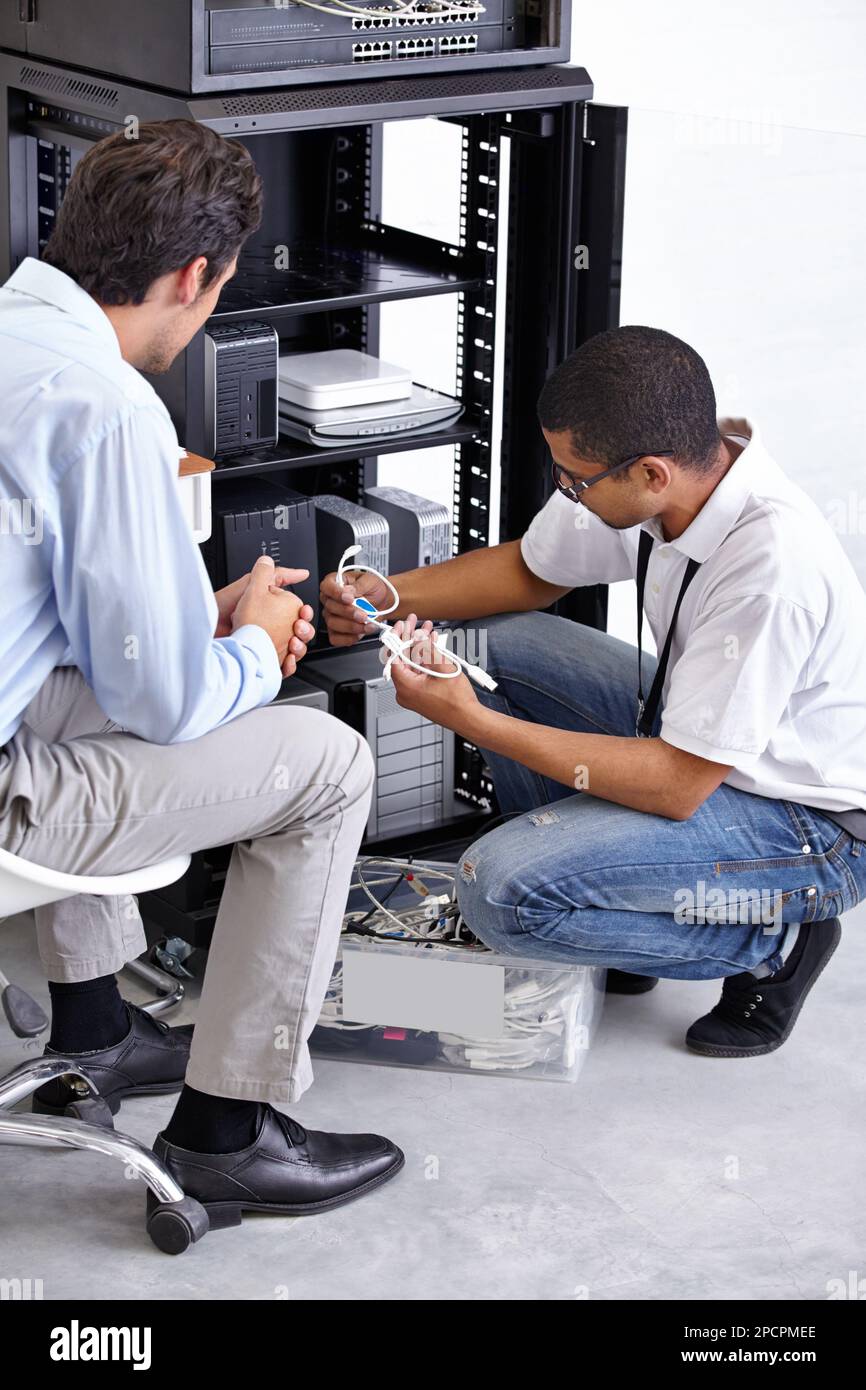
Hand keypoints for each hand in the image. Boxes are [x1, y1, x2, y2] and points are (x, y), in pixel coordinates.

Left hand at [216, 562, 315, 677]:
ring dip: (299, 648)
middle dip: (304, 630)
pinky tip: (286, 660)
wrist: (207, 631)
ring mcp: (267, 644)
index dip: (304, 613)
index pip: (296, 613)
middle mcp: (271, 627)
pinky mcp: (262, 659)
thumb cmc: (223, 607)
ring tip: (293, 644)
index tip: (304, 611)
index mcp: (270, 610)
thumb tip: (296, 570)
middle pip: (299, 632)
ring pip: (294, 650)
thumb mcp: (251, 585)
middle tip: (299, 627)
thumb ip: (272, 574)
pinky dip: (288, 665)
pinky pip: (281, 665)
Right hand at [319, 567, 392, 646]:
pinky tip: (361, 632)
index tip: (349, 598)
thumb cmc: (373, 589)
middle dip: (349, 613)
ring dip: (352, 626)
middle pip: (330, 608)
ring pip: (333, 624)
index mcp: (334, 583)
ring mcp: (331, 616)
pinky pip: (336, 638)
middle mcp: (330, 600)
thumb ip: (358, 585)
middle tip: (364, 615)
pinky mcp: (336, 631)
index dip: (336, 594)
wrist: (383, 602)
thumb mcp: (369, 581)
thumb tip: (348, 591)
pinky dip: (349, 638)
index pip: (327, 587)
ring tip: (368, 624)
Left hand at [388, 614, 479, 732]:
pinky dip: (424, 659)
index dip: (398, 638)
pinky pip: (418, 673)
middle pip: (402, 659)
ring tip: (428, 631)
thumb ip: (428, 649)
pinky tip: (432, 646)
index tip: (403, 626)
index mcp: (406, 687)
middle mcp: (405, 692)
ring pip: (412, 664)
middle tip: (414, 623)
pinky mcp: (421, 694)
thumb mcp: (443, 667)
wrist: (468, 717)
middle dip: (411, 639)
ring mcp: (413, 694)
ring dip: (420, 647)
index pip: (393, 656)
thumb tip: (417, 636)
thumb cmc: (457, 701)